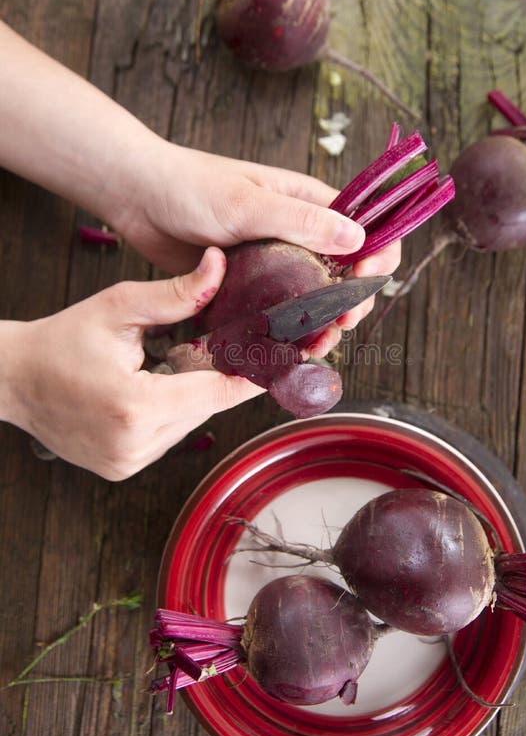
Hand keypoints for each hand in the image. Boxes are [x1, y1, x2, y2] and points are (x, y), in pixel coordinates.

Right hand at [2, 249, 260, 479]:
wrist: (12, 382)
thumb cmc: (60, 342)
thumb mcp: (117, 308)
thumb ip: (176, 294)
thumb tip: (220, 267)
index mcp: (136, 406)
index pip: (217, 392)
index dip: (254, 375)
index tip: (287, 361)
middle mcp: (136, 444)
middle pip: (205, 408)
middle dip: (214, 378)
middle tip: (209, 347)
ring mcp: (128, 462)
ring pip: (189, 424)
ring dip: (189, 396)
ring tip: (160, 367)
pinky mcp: (122, 468)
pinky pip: (166, 437)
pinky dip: (168, 413)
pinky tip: (143, 389)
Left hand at [116, 143, 400, 350]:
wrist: (138, 198)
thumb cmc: (190, 187)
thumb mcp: (246, 203)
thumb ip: (301, 222)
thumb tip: (358, 238)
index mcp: (309, 204)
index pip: (365, 229)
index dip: (376, 255)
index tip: (363, 279)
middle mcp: (298, 235)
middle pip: (345, 274)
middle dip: (352, 301)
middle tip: (341, 323)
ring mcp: (274, 263)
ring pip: (314, 301)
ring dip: (323, 326)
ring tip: (317, 345)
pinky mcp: (249, 287)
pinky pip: (278, 314)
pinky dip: (287, 334)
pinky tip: (287, 352)